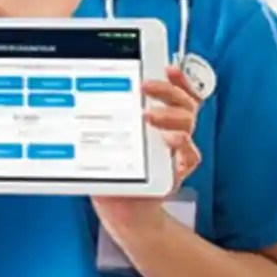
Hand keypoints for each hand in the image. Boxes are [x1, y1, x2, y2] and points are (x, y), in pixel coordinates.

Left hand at [91, 66, 202, 236]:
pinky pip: (190, 155)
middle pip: (183, 102)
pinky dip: (182, 145)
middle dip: (169, 90)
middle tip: (147, 86)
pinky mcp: (176, 170)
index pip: (175, 91)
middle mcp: (170, 131)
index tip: (166, 66)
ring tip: (149, 116)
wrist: (124, 210)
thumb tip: (85, 85)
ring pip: (188, 122)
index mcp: (157, 120)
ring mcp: (175, 150)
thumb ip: (104, 118)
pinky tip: (167, 141)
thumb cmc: (113, 171)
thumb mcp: (105, 140)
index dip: (176, 77)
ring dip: (171, 114)